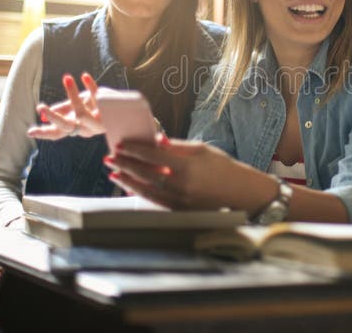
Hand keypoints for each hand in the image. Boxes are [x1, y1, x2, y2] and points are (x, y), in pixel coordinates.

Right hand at [27, 72, 103, 139]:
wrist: (126, 106)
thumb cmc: (99, 106)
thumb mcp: (78, 106)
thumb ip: (63, 109)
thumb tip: (43, 114)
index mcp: (77, 127)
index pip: (58, 133)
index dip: (44, 133)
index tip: (30, 132)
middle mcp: (87, 127)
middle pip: (67, 127)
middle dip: (53, 117)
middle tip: (41, 107)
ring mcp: (98, 119)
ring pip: (82, 113)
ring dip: (72, 95)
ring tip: (66, 78)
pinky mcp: (109, 109)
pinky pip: (99, 98)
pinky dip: (91, 86)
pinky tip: (84, 76)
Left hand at [104, 136, 256, 209]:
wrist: (241, 193)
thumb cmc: (223, 167)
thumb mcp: (202, 150)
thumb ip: (177, 146)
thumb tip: (155, 141)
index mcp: (188, 166)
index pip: (154, 156)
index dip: (135, 150)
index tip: (121, 145)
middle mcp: (182, 184)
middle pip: (146, 173)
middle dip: (125, 164)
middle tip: (110, 157)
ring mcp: (180, 199)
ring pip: (146, 189)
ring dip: (127, 180)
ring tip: (114, 173)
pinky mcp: (180, 210)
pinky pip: (155, 200)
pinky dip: (140, 192)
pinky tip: (131, 186)